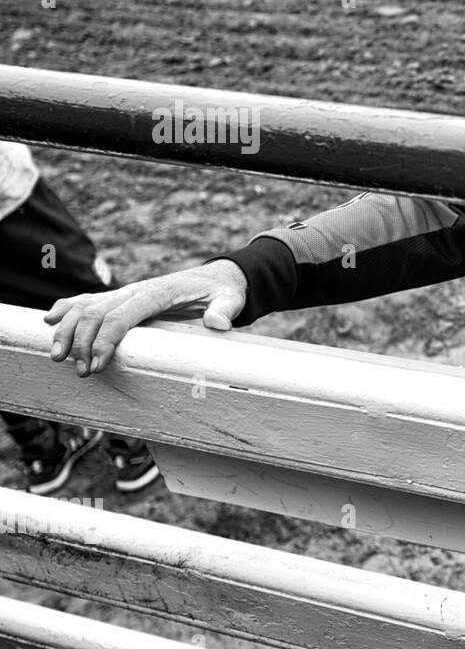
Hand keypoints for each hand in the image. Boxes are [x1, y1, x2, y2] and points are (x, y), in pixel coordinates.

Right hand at [45, 259, 248, 376]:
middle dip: (80, 341)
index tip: (97, 364)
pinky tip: (49, 321)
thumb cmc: (223, 291)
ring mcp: (127, 292)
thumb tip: (219, 323)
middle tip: (79, 371)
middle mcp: (136, 290)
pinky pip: (88, 300)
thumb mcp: (231, 300)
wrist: (218, 277)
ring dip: (67, 330)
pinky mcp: (122, 297)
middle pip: (96, 312)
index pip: (123, 316)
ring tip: (57, 357)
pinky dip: (67, 308)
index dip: (106, 340)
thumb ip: (225, 311)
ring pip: (86, 306)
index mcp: (157, 293)